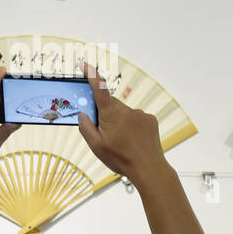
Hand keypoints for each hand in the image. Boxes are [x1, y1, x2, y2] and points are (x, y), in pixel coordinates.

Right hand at [77, 61, 170, 188]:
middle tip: (105, 133)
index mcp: (111, 113)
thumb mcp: (96, 146)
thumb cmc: (121, 159)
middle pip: (110, 105)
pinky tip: (133, 140)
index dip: (91, 75)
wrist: (149, 168)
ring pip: (124, 113)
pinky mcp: (150, 119)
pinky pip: (136, 118)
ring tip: (122, 142)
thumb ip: (86, 128)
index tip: (85, 64)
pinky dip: (132, 126)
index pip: (99, 89)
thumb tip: (83, 114)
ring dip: (119, 122)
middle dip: (105, 114)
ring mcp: (140, 114)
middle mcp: (126, 109)